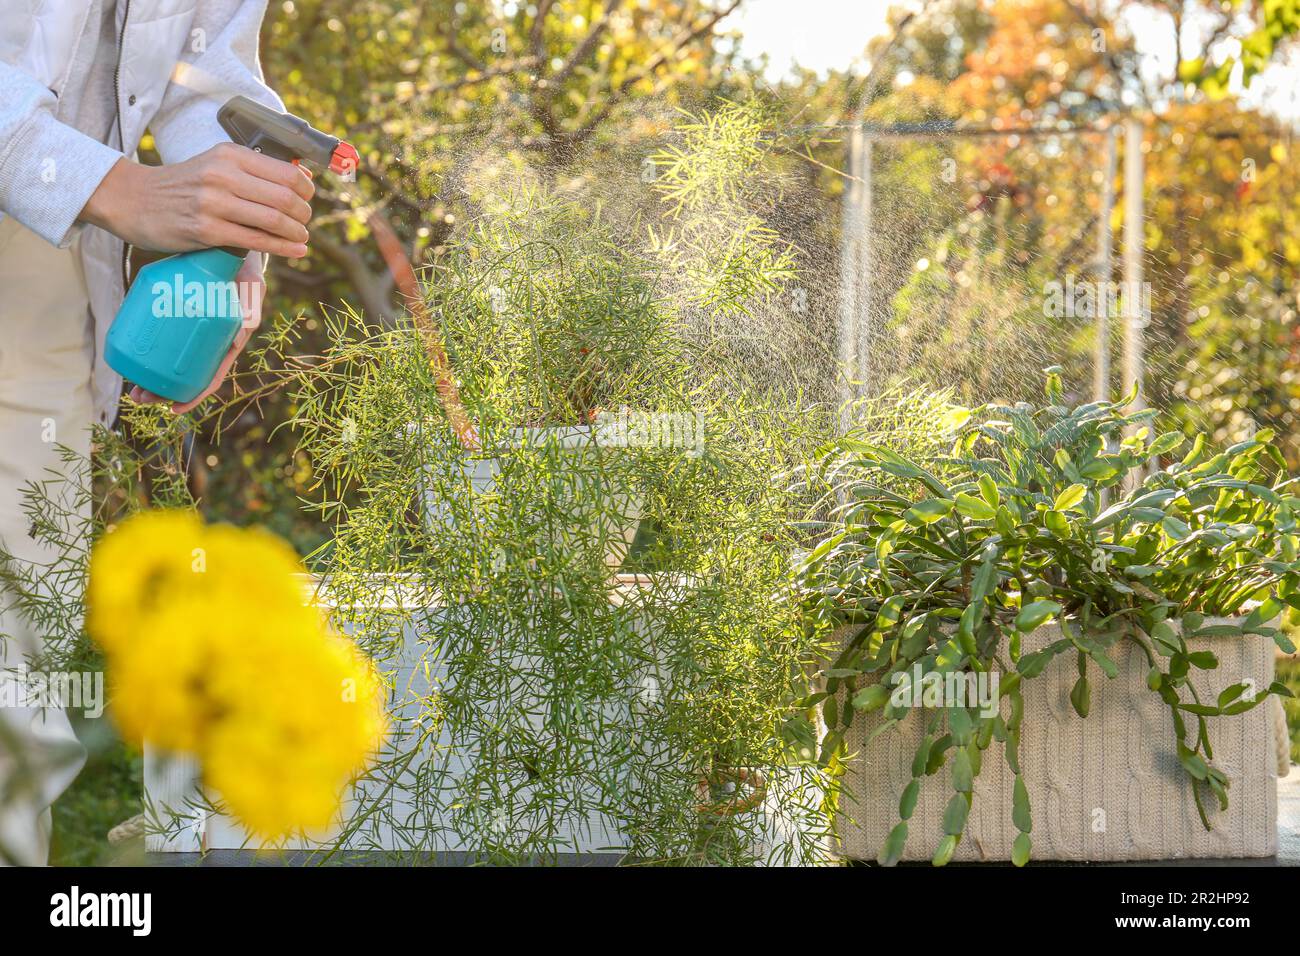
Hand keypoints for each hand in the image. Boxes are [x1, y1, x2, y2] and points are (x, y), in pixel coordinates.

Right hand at [81, 145, 312, 257]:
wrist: (132, 199)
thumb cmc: (181, 185)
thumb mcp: (214, 164)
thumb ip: (250, 171)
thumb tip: (299, 181)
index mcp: (229, 155)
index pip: (286, 173)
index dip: (306, 190)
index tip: (307, 200)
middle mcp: (222, 176)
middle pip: (285, 198)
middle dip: (304, 214)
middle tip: (304, 223)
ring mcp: (214, 204)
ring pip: (274, 220)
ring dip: (296, 233)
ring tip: (301, 238)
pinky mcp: (207, 231)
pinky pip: (256, 240)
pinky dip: (282, 247)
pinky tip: (295, 251)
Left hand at [129, 254, 266, 413]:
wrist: (224, 247)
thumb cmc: (242, 267)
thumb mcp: (250, 285)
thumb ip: (250, 307)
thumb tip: (238, 339)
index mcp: (229, 342)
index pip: (212, 377)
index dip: (194, 396)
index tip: (173, 408)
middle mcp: (210, 341)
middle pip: (186, 376)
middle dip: (163, 392)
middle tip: (139, 397)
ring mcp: (191, 330)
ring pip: (171, 362)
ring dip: (152, 379)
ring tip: (131, 388)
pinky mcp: (175, 317)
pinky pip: (161, 341)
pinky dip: (148, 354)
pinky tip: (132, 359)